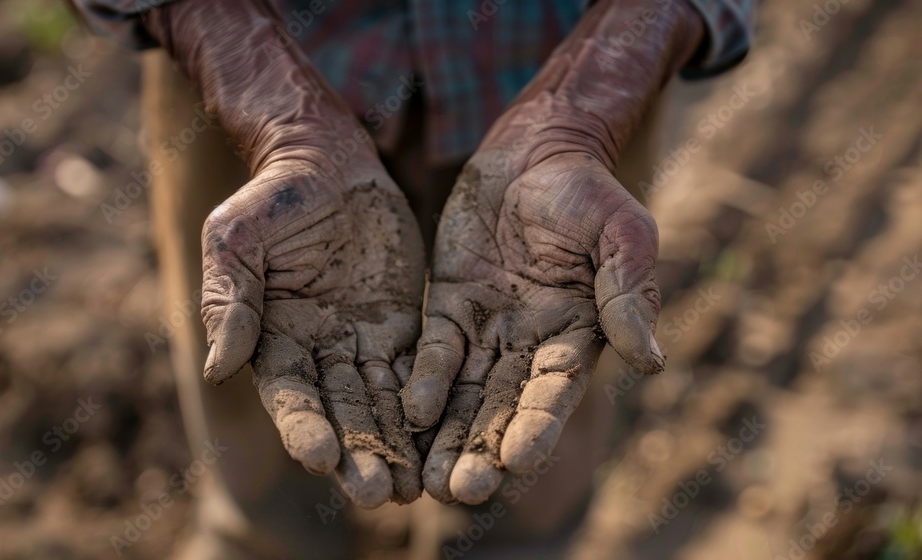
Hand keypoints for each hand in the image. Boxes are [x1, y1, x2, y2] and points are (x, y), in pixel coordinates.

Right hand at [200, 144, 425, 507]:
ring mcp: (364, 344)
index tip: (322, 459)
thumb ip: (229, 299)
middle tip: (381, 495)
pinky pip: (420, 372)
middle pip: (340, 415)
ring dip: (398, 446)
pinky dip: (430, 408)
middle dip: (359, 455)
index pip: (290, 395)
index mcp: (274, 340)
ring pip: (383, 405)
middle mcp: (320, 353)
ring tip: (419, 488)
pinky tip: (448, 439)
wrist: (326, 164)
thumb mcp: (237, 238)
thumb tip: (218, 366)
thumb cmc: (272, 198)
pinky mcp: (404, 329)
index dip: (304, 427)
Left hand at [401, 98, 663, 504]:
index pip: (555, 392)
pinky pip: (436, 353)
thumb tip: (652, 360)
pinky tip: (408, 414)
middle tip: (462, 491)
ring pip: (467, 393)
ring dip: (448, 435)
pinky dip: (424, 384)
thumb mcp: (620, 233)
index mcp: (578, 335)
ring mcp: (489, 329)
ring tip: (429, 482)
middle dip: (483, 449)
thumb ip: (628, 294)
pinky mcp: (451, 308)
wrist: (537, 151)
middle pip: (505, 407)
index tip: (517, 460)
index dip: (537, 426)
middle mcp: (531, 344)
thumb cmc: (588, 190)